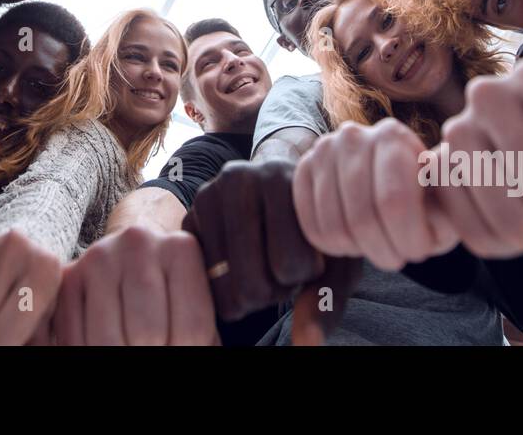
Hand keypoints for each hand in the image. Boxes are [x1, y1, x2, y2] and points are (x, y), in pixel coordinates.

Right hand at [53, 227, 218, 344]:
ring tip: (129, 345)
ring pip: (108, 341)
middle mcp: (138, 243)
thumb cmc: (169, 291)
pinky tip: (104, 342)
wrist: (128, 255)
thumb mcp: (192, 302)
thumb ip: (199, 330)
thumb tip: (193, 350)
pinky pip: (74, 336)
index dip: (187, 352)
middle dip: (151, 353)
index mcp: (181, 249)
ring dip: (118, 356)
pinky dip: (86, 351)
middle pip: (148, 334)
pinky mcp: (67, 276)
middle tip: (152, 346)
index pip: (192, 328)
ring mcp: (98, 257)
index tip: (179, 347)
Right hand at [181, 159, 360, 343]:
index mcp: (283, 179)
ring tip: (264, 264)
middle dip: (275, 289)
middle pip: (252, 282)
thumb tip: (307, 344)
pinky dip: (225, 288)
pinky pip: (204, 284)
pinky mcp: (187, 218)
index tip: (311, 251)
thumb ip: (327, 297)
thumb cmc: (315, 227)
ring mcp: (207, 196)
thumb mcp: (335, 255)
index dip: (307, 272)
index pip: (291, 262)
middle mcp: (239, 179)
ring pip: (225, 288)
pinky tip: (240, 264)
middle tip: (284, 267)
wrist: (283, 187)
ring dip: (250, 292)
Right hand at [294, 119, 457, 270]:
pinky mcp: (303, 171)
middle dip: (386, 251)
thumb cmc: (425, 196)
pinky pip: (312, 227)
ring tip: (379, 246)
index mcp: (392, 136)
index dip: (408, 239)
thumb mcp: (447, 202)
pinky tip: (356, 241)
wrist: (392, 180)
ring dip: (361, 252)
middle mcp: (352, 136)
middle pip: (362, 218)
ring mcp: (322, 152)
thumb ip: (446, 206)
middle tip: (399, 256)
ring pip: (334, 228)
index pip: (393, 201)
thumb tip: (430, 204)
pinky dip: (336, 248)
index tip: (420, 251)